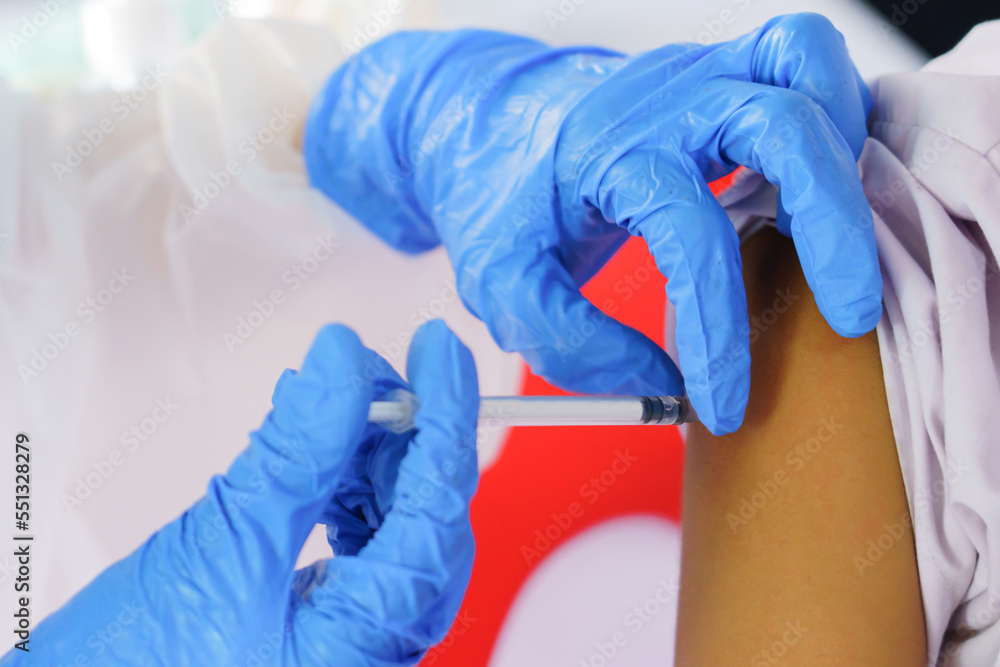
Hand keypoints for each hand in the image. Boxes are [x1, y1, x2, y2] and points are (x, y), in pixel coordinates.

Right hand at [4, 320, 478, 665]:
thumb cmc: (138, 663)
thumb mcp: (227, 543)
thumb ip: (296, 452)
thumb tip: (342, 362)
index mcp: (368, 637)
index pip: (437, 506)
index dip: (447, 417)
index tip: (440, 351)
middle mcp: (379, 645)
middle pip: (424, 513)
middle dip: (400, 433)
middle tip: (362, 373)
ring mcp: (358, 636)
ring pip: (396, 524)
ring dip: (366, 456)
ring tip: (325, 405)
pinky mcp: (331, 623)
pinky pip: (363, 543)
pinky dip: (343, 489)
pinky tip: (315, 454)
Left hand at [305, 14, 879, 433]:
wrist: (484, 123)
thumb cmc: (496, 201)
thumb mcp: (503, 286)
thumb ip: (571, 341)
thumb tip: (659, 383)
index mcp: (605, 157)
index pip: (691, 235)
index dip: (720, 330)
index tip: (725, 405)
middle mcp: (660, 102)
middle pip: (780, 125)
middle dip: (834, 223)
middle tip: (853, 313)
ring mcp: (694, 72)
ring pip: (804, 64)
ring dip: (843, 146)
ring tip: (844, 232)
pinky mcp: (716, 68)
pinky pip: (800, 55)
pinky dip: (834, 107)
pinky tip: (821, 182)